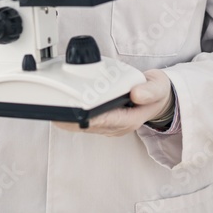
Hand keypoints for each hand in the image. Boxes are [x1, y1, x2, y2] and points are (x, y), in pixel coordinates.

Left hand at [53, 69, 172, 136]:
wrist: (158, 97)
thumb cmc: (156, 91)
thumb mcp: (158, 87)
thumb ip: (150, 90)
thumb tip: (136, 93)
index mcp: (130, 119)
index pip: (106, 120)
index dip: (89, 117)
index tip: (74, 113)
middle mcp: (117, 126)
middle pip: (90, 125)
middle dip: (72, 118)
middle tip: (55, 108)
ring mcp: (109, 126)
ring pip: (85, 125)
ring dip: (70, 118)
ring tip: (53, 108)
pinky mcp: (103, 121)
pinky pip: (85, 122)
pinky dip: (73, 116)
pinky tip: (61, 109)